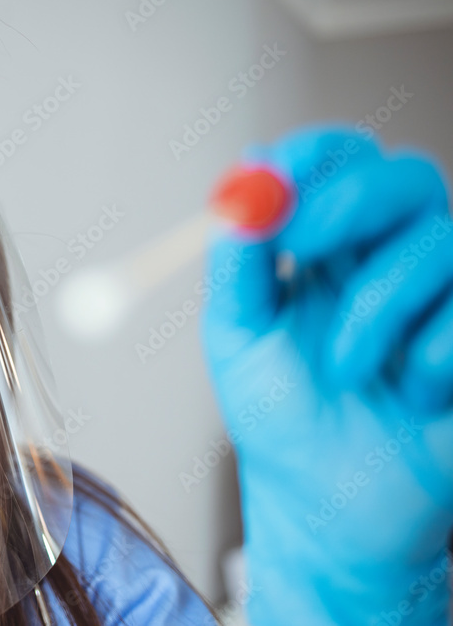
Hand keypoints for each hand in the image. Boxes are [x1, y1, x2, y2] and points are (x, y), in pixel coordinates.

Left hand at [201, 126, 452, 624]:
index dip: (314, 156)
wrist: (330, 508)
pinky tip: (412, 396)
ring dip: (377, 305)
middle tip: (303, 240)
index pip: (339, 163)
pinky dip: (432, 352)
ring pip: (440, 239)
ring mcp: (445, 297)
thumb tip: (233, 196)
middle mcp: (391, 258)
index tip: (275, 176)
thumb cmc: (280, 419)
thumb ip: (237, 265)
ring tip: (344, 370)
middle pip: (403, 177)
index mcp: (328, 249)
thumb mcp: (239, 337)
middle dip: (350, 199)